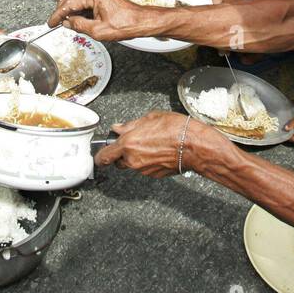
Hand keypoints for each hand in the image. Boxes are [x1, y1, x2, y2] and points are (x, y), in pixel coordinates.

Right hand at [48, 0, 156, 41]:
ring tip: (70, 22)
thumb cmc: (124, 25)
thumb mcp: (98, 31)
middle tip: (59, 21)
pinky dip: (79, 6)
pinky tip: (80, 18)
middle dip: (62, 7)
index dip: (57, 15)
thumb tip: (66, 22)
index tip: (51, 23)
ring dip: (70, 6)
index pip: (68, 3)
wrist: (141, 21)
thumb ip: (79, 25)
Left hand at [94, 111, 232, 177]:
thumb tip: (119, 128)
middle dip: (122, 154)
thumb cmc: (176, 129)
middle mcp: (133, 159)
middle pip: (119, 161)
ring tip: (151, 144)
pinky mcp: (154, 174)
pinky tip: (159, 150)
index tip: (99, 154)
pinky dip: (148, 161)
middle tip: (132, 143)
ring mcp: (144, 169)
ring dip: (137, 156)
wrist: (194, 145)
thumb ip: (130, 125)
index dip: (100, 155)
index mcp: (128, 144)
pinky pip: (145, 167)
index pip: (104, 155)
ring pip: (133, 164)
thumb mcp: (150, 118)